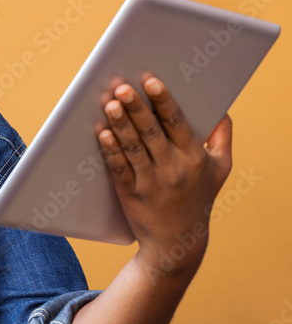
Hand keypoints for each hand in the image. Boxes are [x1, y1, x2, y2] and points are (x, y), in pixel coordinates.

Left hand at [97, 75, 232, 276]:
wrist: (179, 242)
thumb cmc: (198, 197)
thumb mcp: (220, 169)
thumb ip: (222, 137)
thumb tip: (221, 108)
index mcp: (194, 157)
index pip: (177, 123)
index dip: (164, 101)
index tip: (151, 80)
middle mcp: (174, 168)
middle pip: (152, 132)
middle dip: (137, 108)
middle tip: (122, 87)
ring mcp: (152, 182)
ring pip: (134, 148)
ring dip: (121, 125)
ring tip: (109, 104)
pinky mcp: (131, 194)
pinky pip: (120, 168)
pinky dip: (110, 151)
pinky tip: (101, 134)